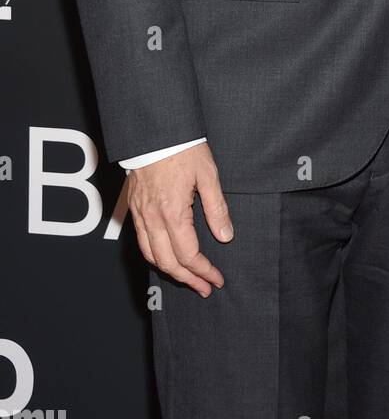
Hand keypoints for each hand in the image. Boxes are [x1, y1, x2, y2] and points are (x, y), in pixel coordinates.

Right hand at [126, 142, 232, 297]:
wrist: (155, 130)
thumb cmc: (183, 149)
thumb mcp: (208, 175)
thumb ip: (216, 208)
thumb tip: (225, 236)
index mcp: (172, 212)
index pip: (188, 254)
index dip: (204, 271)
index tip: (216, 279)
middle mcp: (152, 218)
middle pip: (167, 262)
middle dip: (188, 279)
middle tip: (204, 288)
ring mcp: (140, 213)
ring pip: (150, 255)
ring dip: (169, 271)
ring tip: (188, 278)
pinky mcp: (134, 207)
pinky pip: (141, 241)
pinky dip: (154, 256)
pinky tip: (166, 257)